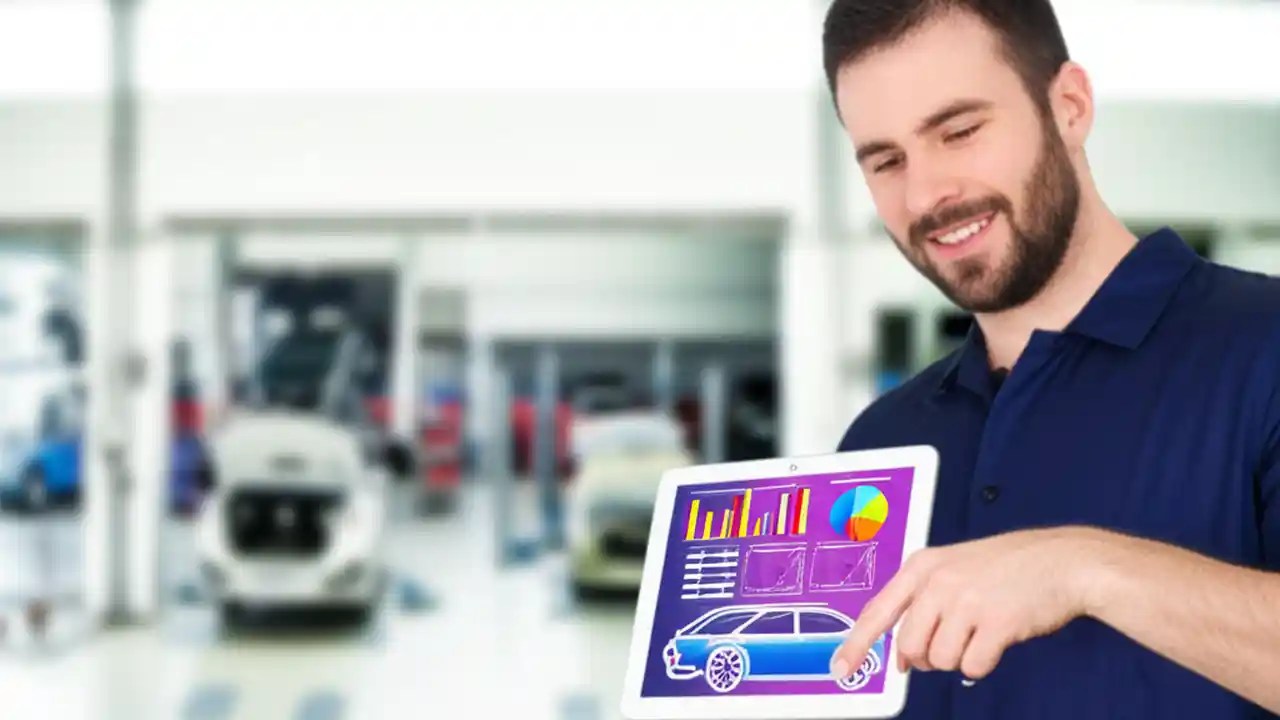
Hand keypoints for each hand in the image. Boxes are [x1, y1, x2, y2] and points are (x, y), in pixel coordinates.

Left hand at [829, 527, 1103, 681]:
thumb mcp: (954, 570)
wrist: (1062, 562)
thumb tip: (901, 657)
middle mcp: (938, 582)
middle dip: (927, 656)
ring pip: (939, 660)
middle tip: (955, 639)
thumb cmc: (1008, 567)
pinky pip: (972, 667)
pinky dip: (983, 663)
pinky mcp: (995, 623)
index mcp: (922, 566)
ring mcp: (966, 601)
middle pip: (909, 646)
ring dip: (960, 656)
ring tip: (981, 630)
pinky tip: (998, 638)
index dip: (855, 644)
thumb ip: (922, 605)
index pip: (877, 611)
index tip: (839, 668)